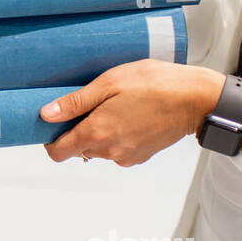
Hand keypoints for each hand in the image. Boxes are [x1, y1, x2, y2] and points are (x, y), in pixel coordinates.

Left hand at [40, 60, 224, 165]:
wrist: (195, 99)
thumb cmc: (154, 84)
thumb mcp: (108, 83)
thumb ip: (75, 102)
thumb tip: (46, 115)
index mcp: (97, 133)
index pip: (58, 153)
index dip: (51, 140)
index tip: (56, 123)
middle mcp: (109, 151)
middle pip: (78, 149)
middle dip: (79, 129)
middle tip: (93, 104)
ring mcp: (126, 157)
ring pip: (98, 148)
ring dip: (100, 131)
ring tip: (117, 106)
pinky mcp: (140, 156)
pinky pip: (117, 149)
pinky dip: (117, 135)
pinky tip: (130, 115)